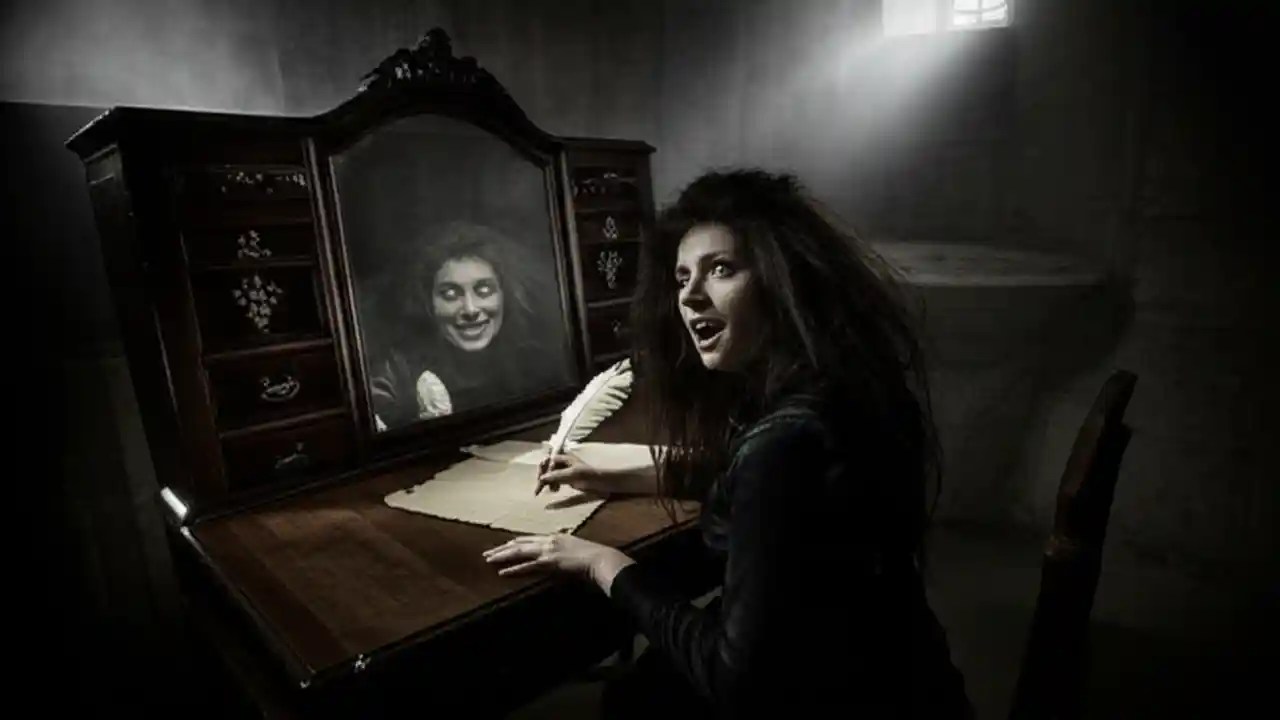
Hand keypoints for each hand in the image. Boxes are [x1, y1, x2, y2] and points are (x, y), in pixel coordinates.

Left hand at [482, 533, 634, 591]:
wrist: (599, 559)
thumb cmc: (591, 555)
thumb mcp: (575, 547)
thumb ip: (565, 546)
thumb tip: (560, 549)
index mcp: (554, 537)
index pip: (529, 539)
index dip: (515, 542)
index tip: (504, 545)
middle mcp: (548, 540)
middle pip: (520, 543)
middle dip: (502, 548)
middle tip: (487, 553)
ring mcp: (547, 551)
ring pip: (519, 552)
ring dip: (502, 556)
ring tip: (489, 560)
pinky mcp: (548, 563)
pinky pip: (527, 566)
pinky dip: (514, 569)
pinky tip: (502, 572)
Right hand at [535, 452, 612, 495]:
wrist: (603, 483)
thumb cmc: (590, 476)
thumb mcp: (573, 475)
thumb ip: (557, 475)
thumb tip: (542, 479)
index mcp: (564, 456)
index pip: (547, 461)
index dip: (543, 471)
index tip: (541, 482)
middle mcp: (563, 460)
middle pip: (546, 466)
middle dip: (543, 476)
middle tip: (540, 489)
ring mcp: (564, 469)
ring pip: (549, 473)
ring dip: (547, 481)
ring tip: (552, 491)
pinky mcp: (567, 477)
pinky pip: (554, 479)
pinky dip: (551, 484)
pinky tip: (554, 490)